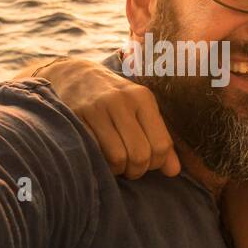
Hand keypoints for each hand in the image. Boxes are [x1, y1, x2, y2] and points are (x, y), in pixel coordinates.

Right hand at [35, 58, 179, 178]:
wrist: (73, 75)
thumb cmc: (113, 100)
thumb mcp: (140, 111)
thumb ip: (159, 140)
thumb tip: (174, 172)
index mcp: (143, 98)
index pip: (161, 145)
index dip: (156, 164)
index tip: (146, 163)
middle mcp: (123, 100)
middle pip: (140, 155)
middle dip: (136, 171)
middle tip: (128, 168)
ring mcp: (98, 107)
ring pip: (118, 157)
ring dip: (116, 170)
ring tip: (113, 163)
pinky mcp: (77, 116)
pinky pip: (95, 152)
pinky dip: (99, 162)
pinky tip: (99, 156)